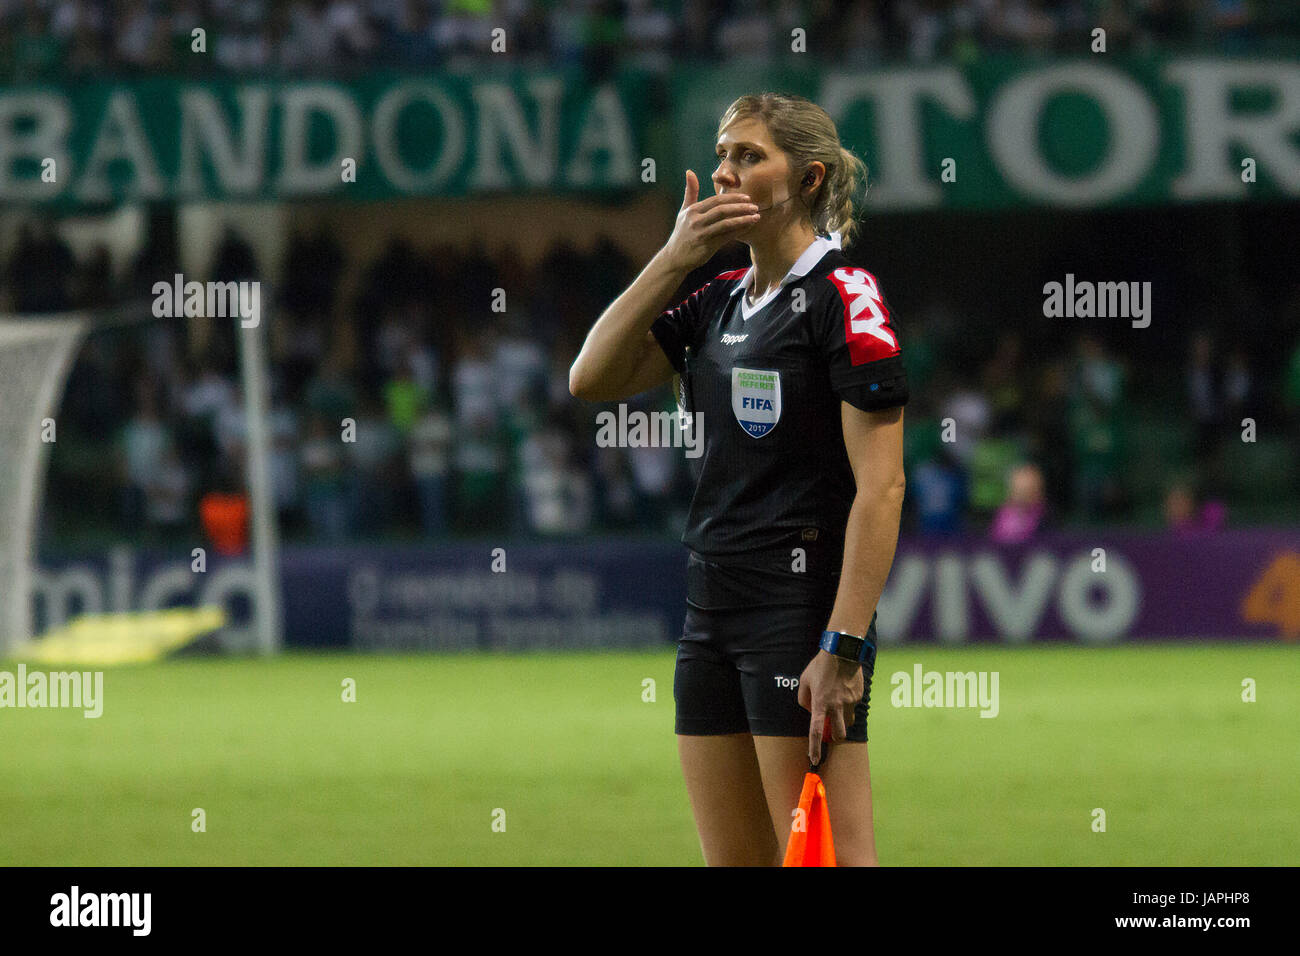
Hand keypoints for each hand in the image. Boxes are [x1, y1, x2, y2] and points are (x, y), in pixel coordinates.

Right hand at [660, 170, 760, 272]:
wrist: (675, 258)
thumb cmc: (682, 233)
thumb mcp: (683, 212)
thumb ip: (690, 192)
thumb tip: (689, 172)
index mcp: (692, 210)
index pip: (716, 200)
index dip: (733, 198)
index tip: (747, 197)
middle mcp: (696, 221)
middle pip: (722, 210)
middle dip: (740, 207)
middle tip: (754, 206)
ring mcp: (701, 234)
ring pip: (726, 224)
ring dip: (743, 219)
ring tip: (756, 217)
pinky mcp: (706, 246)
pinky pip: (726, 237)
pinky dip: (738, 231)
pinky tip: (748, 228)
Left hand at [797, 650, 863, 764]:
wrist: (842, 652)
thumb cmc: (820, 666)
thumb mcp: (805, 680)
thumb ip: (804, 698)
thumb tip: (810, 710)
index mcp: (820, 704)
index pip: (816, 731)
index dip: (814, 747)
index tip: (814, 759)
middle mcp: (836, 706)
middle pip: (838, 734)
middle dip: (834, 736)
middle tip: (830, 729)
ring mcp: (849, 702)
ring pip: (849, 722)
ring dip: (843, 719)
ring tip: (837, 702)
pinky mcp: (858, 696)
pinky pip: (853, 706)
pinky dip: (848, 703)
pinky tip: (844, 688)